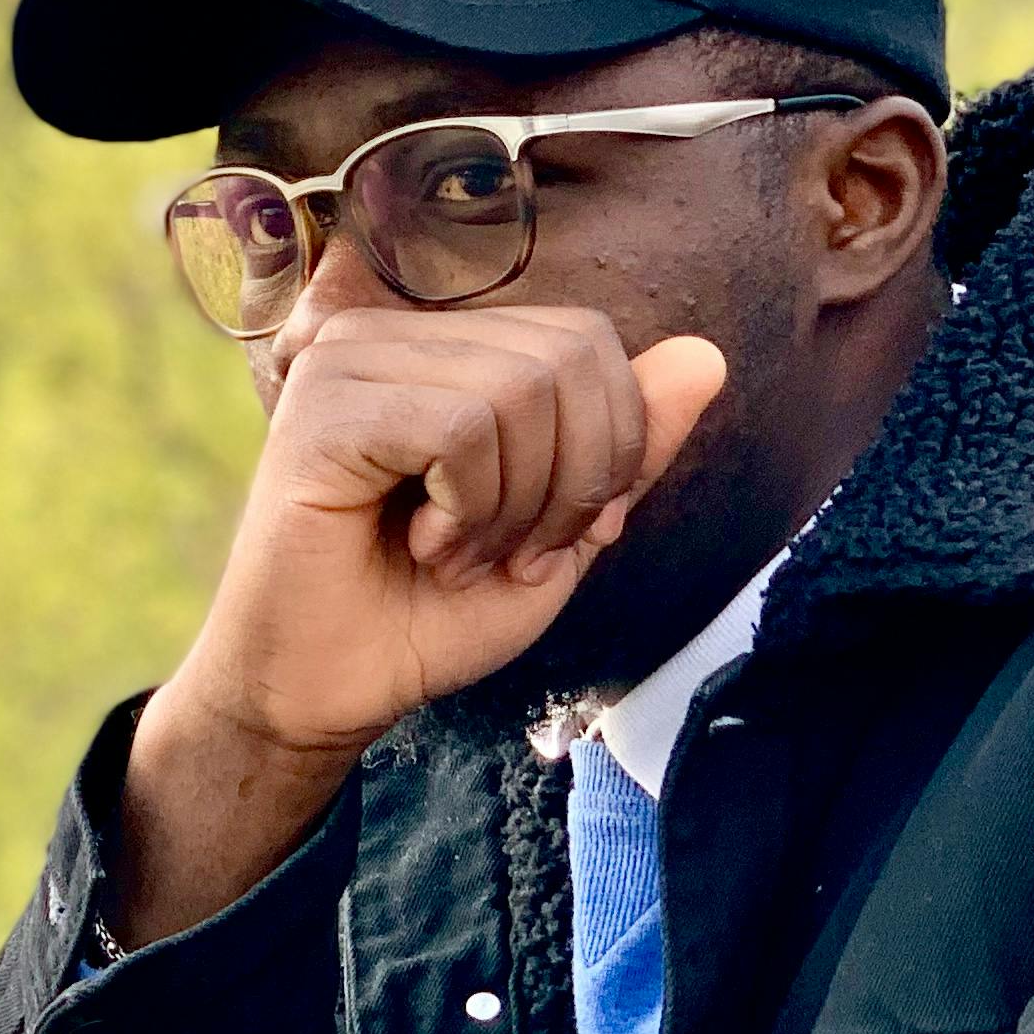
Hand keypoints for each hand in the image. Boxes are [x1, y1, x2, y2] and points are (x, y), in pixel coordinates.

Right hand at [114, 308, 724, 943]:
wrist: (325, 696)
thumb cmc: (426, 616)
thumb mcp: (559, 533)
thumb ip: (627, 449)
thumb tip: (709, 355)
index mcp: (441, 348)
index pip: (586, 341)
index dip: (608, 450)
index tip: (552, 540)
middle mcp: (389, 336)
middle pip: (568, 359)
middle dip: (572, 483)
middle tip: (510, 556)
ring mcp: (349, 362)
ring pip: (521, 391)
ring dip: (516, 508)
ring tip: (457, 557)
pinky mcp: (323, 410)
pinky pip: (463, 427)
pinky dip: (471, 510)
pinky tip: (424, 547)